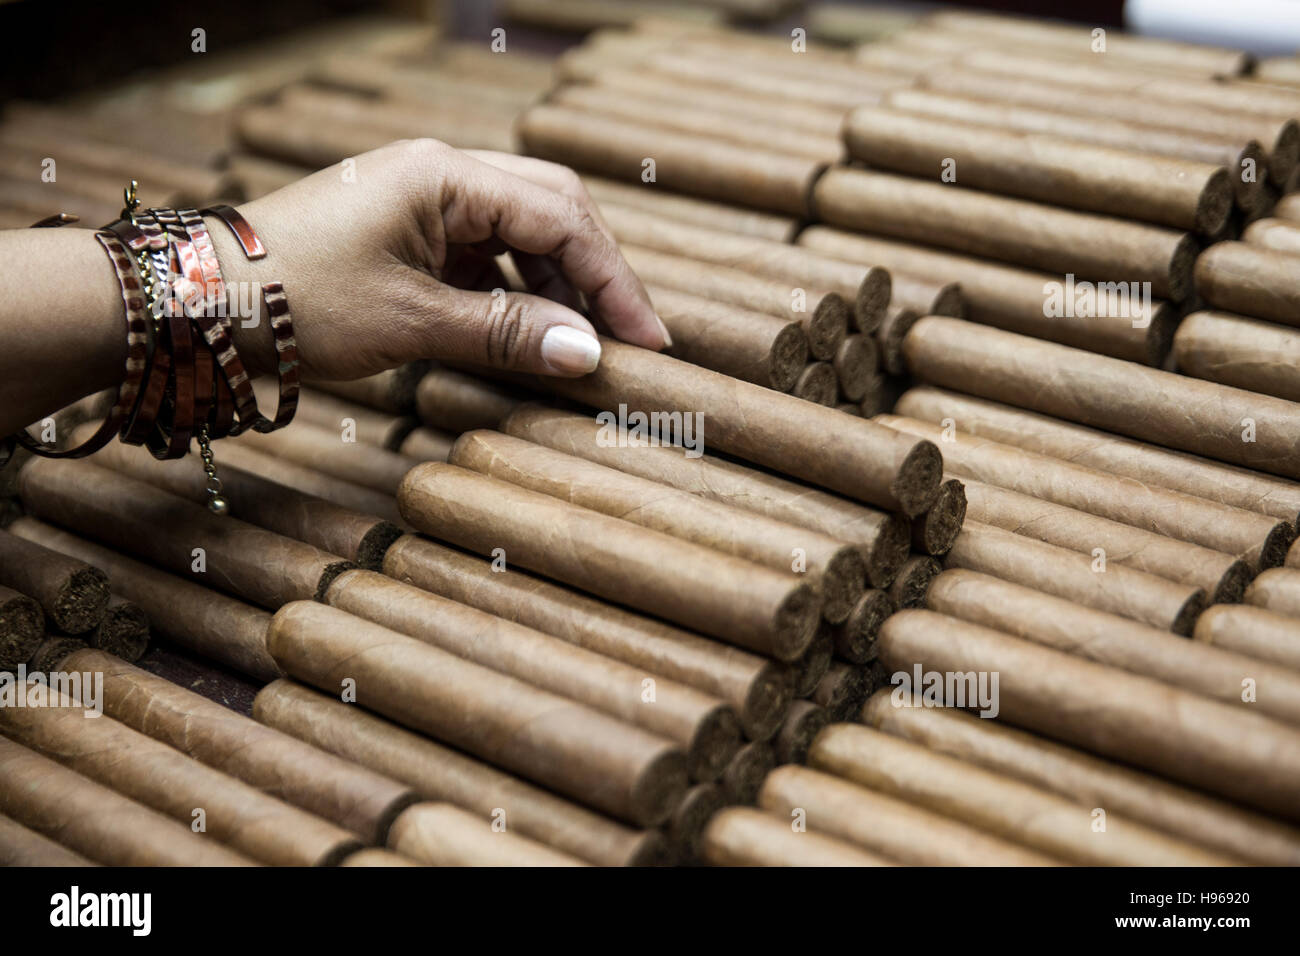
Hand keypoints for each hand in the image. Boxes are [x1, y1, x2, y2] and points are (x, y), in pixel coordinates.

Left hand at [211, 139, 669, 381]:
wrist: (197, 301)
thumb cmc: (293, 299)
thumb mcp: (411, 322)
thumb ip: (507, 334)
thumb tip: (588, 353)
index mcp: (446, 176)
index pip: (562, 219)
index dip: (613, 283)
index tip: (647, 339)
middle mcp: (441, 175)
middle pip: (552, 211)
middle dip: (596, 275)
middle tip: (630, 338)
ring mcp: (423, 201)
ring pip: (520, 234)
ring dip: (556, 289)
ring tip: (581, 347)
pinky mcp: (407, 232)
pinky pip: (483, 255)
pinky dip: (513, 294)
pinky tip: (528, 333)